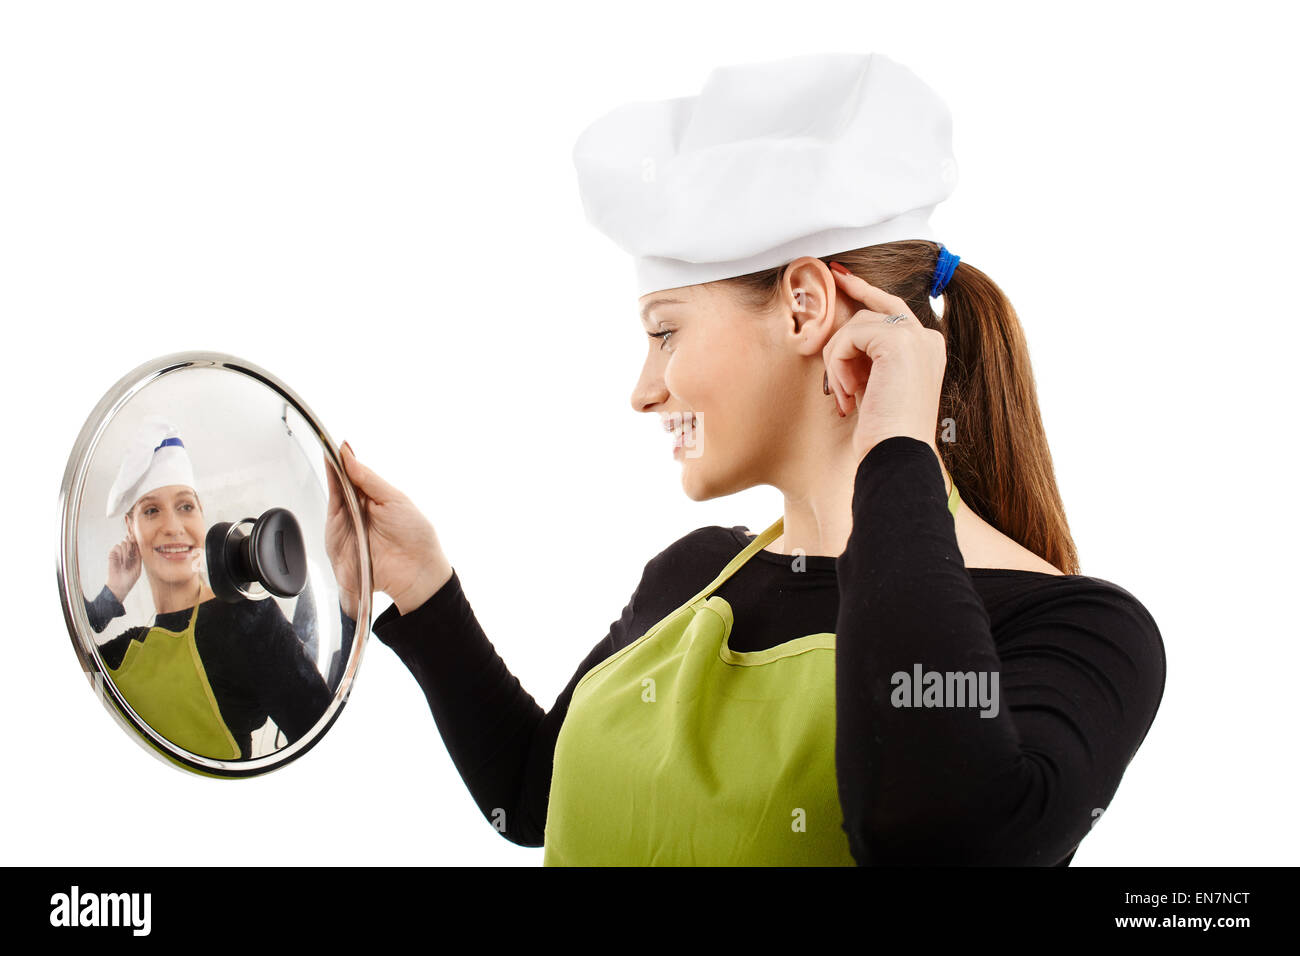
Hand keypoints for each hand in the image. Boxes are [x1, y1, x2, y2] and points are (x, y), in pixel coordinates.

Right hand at [106, 535, 140, 603]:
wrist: (119, 586)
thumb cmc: (130, 579)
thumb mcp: (138, 568)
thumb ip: (139, 557)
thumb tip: (139, 546)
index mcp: (135, 556)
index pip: (136, 545)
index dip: (137, 541)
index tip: (137, 539)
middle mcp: (127, 553)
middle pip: (130, 541)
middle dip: (131, 546)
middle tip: (130, 556)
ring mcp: (119, 553)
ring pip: (123, 543)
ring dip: (125, 552)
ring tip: (125, 563)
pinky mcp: (112, 555)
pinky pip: (116, 547)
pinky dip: (119, 553)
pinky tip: (120, 561)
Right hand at [325, 442, 452, 617]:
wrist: (416, 572)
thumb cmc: (414, 537)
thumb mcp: (395, 499)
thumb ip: (369, 479)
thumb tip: (349, 456)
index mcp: (372, 499)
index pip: (352, 476)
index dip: (343, 462)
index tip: (336, 446)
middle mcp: (356, 513)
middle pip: (339, 486)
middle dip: (334, 468)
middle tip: (332, 451)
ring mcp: (345, 528)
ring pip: (333, 500)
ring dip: (333, 482)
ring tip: (334, 463)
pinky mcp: (336, 543)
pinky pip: (330, 520)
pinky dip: (332, 503)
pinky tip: (335, 488)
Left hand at [825, 266, 948, 467]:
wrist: (898, 454)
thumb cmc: (885, 433)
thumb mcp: (877, 388)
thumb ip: (869, 359)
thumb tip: (844, 340)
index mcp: (927, 349)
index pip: (894, 308)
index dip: (866, 291)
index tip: (842, 277)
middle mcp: (927, 338)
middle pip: (875, 308)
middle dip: (850, 299)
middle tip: (832, 278)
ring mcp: (914, 336)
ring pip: (854, 326)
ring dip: (837, 362)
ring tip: (845, 395)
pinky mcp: (897, 340)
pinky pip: (848, 337)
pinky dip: (837, 365)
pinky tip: (848, 393)